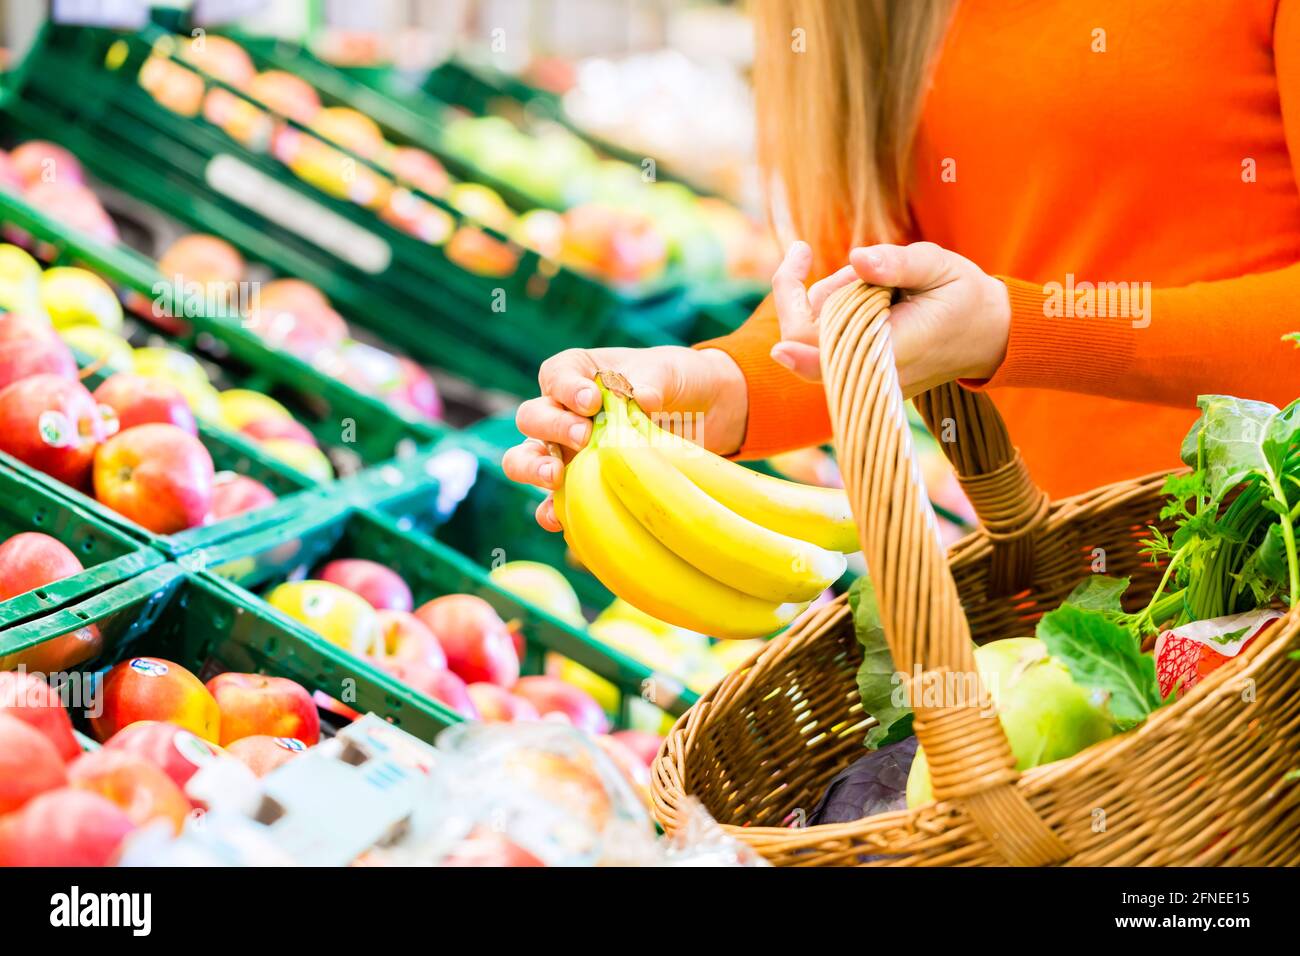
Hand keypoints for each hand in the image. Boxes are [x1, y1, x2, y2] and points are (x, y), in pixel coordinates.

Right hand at [502, 345, 747, 529]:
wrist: (704, 415)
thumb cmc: (679, 382)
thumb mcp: (671, 371)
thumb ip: (653, 378)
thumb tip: (643, 398)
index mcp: (580, 373)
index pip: (555, 375)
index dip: (566, 389)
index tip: (591, 401)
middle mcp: (564, 412)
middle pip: (533, 417)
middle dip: (553, 427)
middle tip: (584, 436)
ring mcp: (567, 451)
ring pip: (526, 458)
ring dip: (533, 467)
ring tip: (555, 476)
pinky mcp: (580, 485)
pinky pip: (552, 501)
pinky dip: (549, 510)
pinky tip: (559, 517)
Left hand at [769, 240, 1011, 395]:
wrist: (988, 334)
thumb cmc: (964, 296)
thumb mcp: (939, 266)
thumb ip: (898, 264)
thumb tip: (857, 258)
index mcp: (892, 349)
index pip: (826, 354)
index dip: (797, 338)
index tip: (782, 329)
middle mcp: (873, 373)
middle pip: (807, 343)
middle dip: (804, 295)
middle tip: (805, 253)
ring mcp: (866, 380)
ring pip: (816, 338)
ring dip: (828, 301)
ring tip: (875, 282)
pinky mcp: (862, 375)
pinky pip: (828, 345)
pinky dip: (833, 314)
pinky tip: (865, 294)